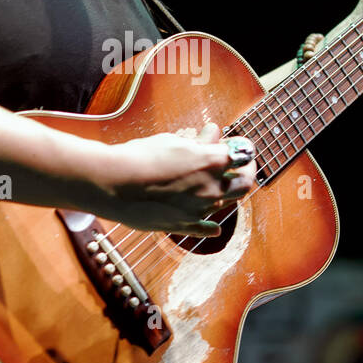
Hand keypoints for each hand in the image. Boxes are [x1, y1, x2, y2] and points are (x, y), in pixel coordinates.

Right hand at [96, 121, 256, 235]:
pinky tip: (215, 227)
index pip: (242, 153)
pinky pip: (206, 227)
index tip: (240, 145)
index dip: (243, 147)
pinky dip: (212, 226)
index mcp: (212, 161)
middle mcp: (212, 187)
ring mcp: (201, 209)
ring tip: (217, 185)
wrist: (115, 184)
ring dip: (225, 192)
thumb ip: (198, 141)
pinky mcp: (185, 225)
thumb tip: (212, 134)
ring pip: (227, 203)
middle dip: (246, 172)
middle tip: (242, 167)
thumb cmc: (141, 156)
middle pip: (245, 183)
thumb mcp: (172, 141)